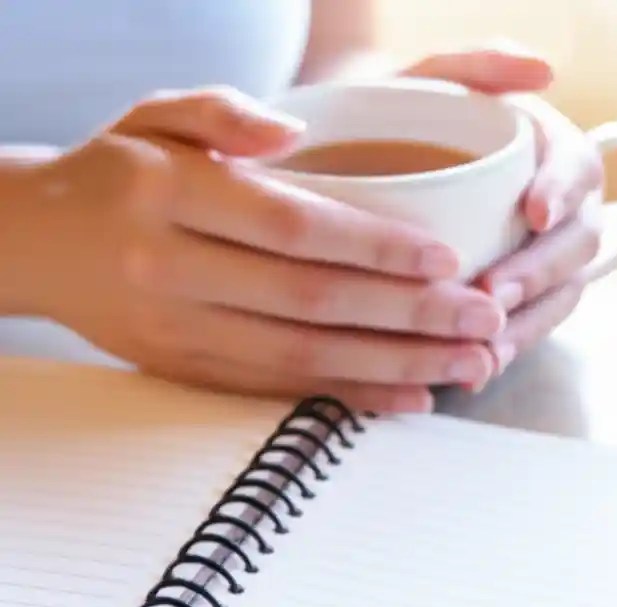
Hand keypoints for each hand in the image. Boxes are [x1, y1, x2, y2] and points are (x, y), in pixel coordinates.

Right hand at [9, 87, 507, 411]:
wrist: (37, 242)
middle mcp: (173, 270)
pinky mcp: (186, 371)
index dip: (377, 247)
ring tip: (471, 364)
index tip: (448, 259)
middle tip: (486, 320)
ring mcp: (178, 330)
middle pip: (314, 302)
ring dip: (398, 366)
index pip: (294, 228)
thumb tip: (292, 130)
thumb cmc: (119, 171)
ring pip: (304, 359)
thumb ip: (224, 111)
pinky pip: (279, 392)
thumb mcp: (157, 115)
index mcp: (172, 196)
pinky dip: (350, 398)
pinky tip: (411, 398)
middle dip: (412, 316)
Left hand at [404, 47, 604, 375]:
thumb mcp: (434, 74)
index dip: (563, 191)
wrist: (362, 155)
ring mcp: (544, 258)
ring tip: (485, 348)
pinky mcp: (520, 299)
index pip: (579, 168)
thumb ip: (483, 60)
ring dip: (526, 324)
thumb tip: (543, 68)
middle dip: (538, 273)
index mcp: (554, 151)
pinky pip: (528, 329)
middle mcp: (562, 209)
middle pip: (577, 245)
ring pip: (560, 297)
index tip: (534, 211)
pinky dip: (505, 350)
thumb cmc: (404, 111)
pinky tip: (474, 370)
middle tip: (492, 292)